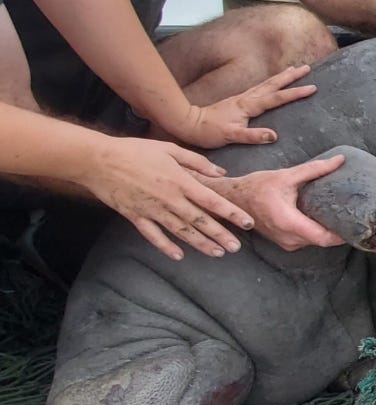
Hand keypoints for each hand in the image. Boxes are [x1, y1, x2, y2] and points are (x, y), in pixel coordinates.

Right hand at [75, 137, 251, 260]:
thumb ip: (197, 162)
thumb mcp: (170, 149)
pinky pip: (153, 235)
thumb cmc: (135, 151)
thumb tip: (220, 173)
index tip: (247, 223)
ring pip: (181, 231)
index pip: (212, 201)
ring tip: (218, 253)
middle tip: (237, 248)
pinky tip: (179, 255)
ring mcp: (151, 210)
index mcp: (180, 181)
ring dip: (200, 244)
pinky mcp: (135, 217)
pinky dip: (166, 247)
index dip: (231, 213)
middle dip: (220, 235)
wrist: (98, 160)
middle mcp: (169, 199)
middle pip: (200, 221)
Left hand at [173, 65, 318, 147]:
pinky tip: (273, 83)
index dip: (295, 93)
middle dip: (291, 75)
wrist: (190, 124)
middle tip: (307, 67)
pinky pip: (260, 88)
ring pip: (267, 83)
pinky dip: (271, 82)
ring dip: (282, 76)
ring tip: (294, 68)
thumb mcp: (230, 136)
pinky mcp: (239, 101)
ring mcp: (243, 98)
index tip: (312, 87)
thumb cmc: (209, 132)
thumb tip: (274, 135)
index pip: (276, 98)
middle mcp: (247, 98)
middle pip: (273, 83)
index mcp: (248, 106)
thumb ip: (252, 135)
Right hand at [200, 154, 347, 251]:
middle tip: (354, 215)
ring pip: (315, 241)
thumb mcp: (286, 176)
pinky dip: (316, 231)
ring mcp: (286, 243)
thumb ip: (314, 169)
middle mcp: (288, 238)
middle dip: (338, 230)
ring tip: (342, 215)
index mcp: (289, 223)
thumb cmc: (257, 187)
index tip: (357, 224)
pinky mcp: (284, 242)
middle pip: (322, 240)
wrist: (233, 200)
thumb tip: (339, 160)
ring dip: (327, 230)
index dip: (342, 234)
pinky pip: (306, 240)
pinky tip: (324, 217)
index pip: (324, 238)